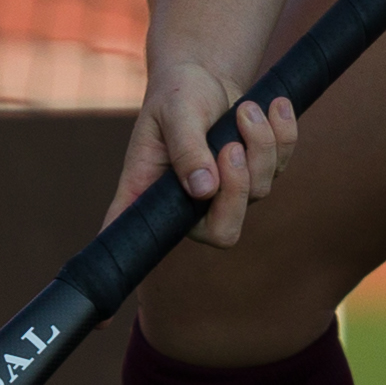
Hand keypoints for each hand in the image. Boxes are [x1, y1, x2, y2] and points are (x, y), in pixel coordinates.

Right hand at [114, 62, 298, 247]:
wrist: (203, 75)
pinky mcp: (255, 175)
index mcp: (151, 192)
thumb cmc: (178, 94)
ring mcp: (226, 194)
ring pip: (259, 190)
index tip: (102, 310)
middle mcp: (189, 203)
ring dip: (259, 144)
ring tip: (244, 107)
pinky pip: (282, 165)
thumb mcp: (176, 112)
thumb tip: (204, 191)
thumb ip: (187, 149)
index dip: (132, 258)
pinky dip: (283, 134)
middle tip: (231, 145)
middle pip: (224, 232)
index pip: (137, 235)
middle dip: (238, 188)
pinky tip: (274, 105)